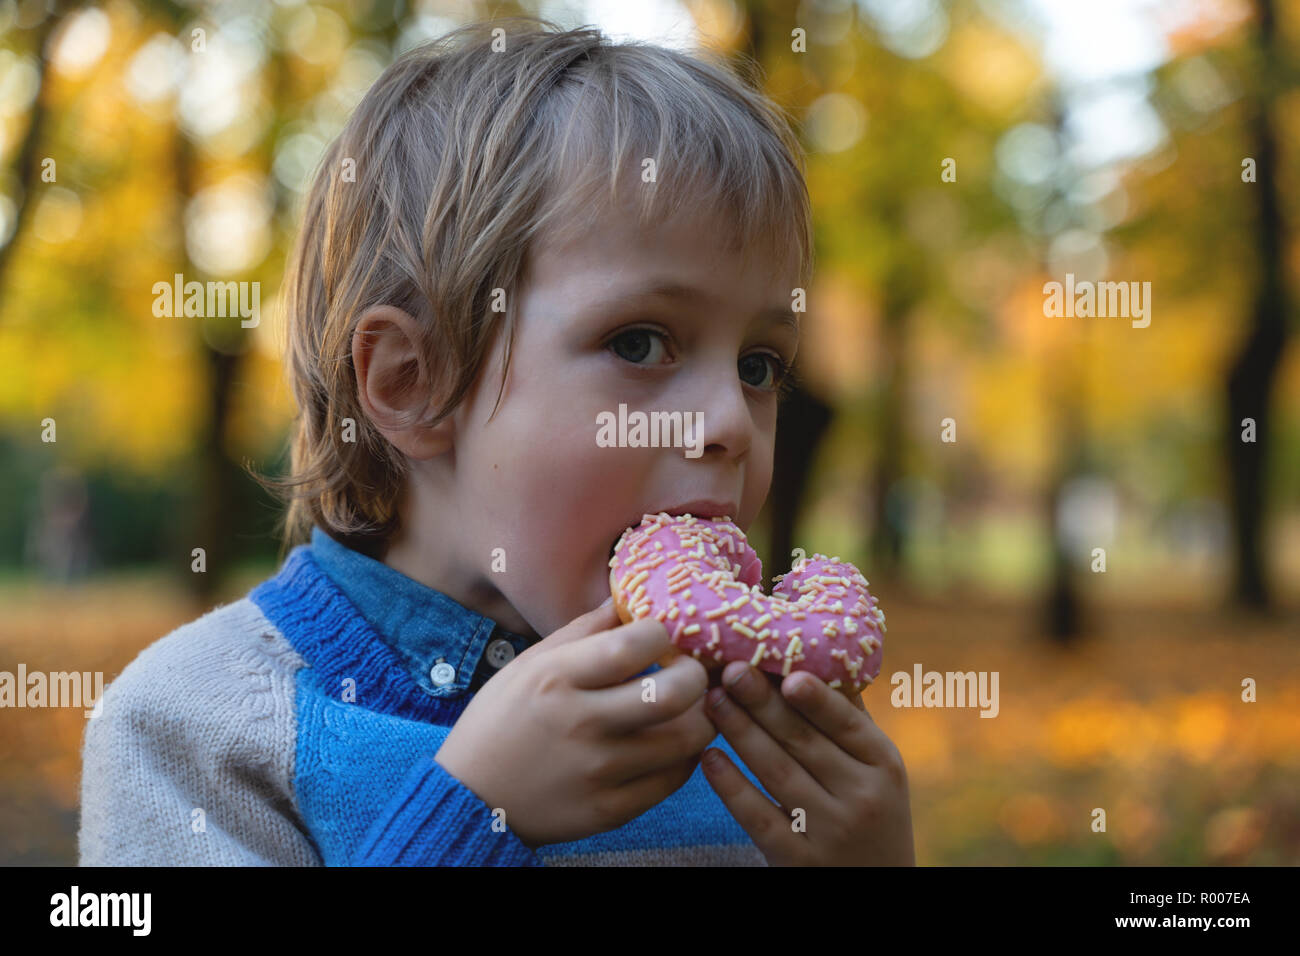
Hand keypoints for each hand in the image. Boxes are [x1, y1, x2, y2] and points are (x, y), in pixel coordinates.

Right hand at [434, 601, 714, 848]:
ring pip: (685, 741)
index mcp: (556, 679)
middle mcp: (580, 724)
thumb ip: (582, 632)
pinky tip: (669, 746)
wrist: (471, 800)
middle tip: (690, 673)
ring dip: (698, 719)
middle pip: (673, 693)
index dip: (662, 633)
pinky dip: (682, 759)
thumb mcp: (528, 665)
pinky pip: (672, 780)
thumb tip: (625, 598)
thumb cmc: (501, 722)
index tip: (662, 637)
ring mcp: (597, 772)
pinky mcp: (609, 811)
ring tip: (688, 710)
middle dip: (696, 676)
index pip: (634, 644)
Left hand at [699, 661, 915, 865]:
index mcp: (884, 765)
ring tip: (713, 700)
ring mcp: (830, 832)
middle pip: (803, 742)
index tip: (784, 671)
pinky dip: (731, 786)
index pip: (846, 723)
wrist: (876, 888)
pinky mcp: (798, 861)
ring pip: (777, 773)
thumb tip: (820, 656)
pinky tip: (709, 757)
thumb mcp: (878, 769)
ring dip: (740, 732)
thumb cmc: (872, 812)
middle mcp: (862, 798)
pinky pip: (758, 817)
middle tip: (730, 670)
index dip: (816, 697)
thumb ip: (851, 720)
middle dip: (762, 702)